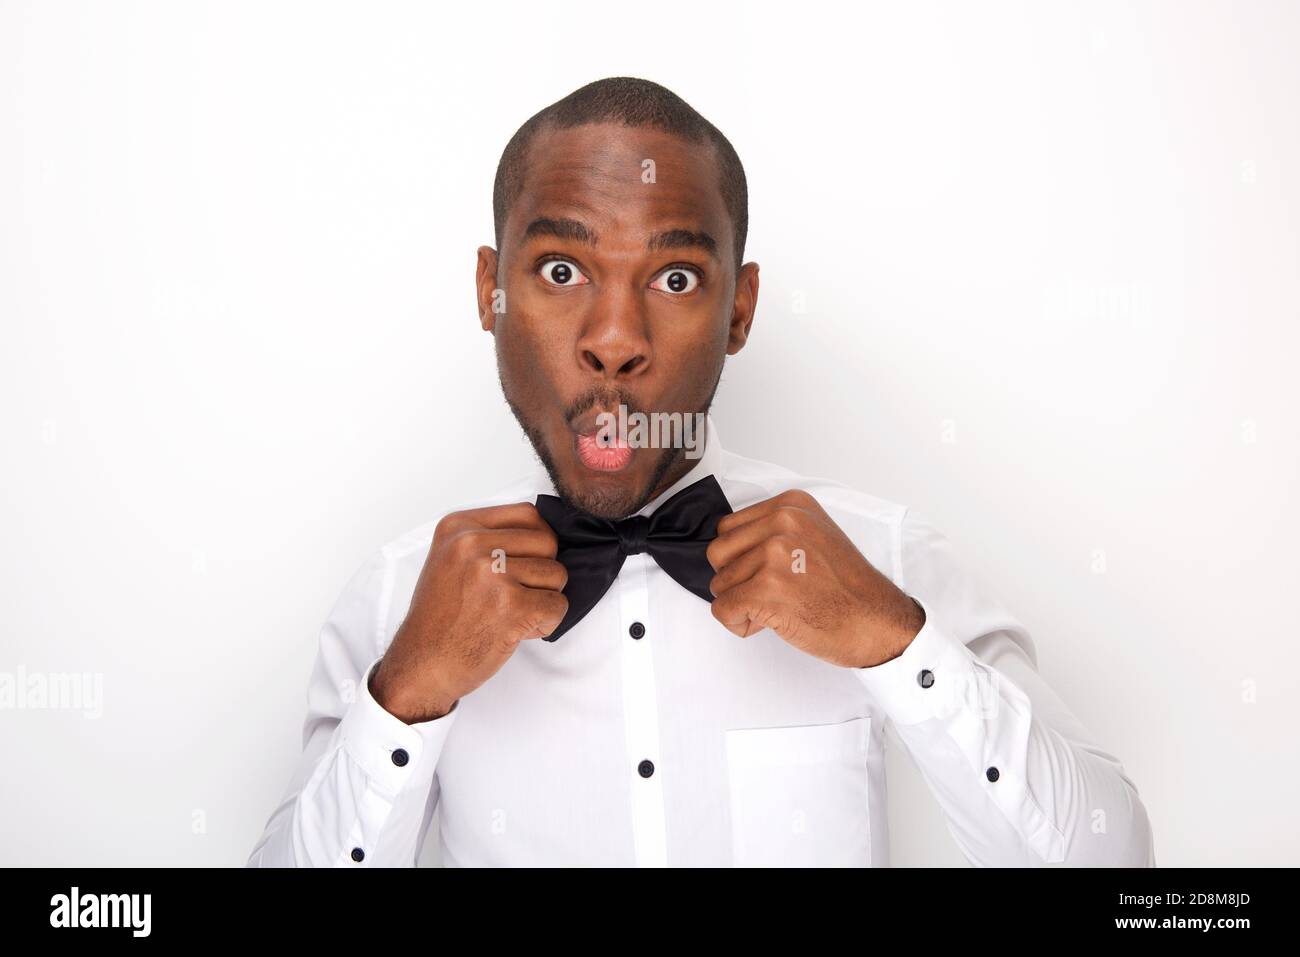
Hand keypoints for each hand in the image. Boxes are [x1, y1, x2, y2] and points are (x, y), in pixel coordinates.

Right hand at [369, 502, 567, 722]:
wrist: (421, 664)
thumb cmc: (441, 618)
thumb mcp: (451, 560)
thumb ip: (490, 539)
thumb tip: (545, 533)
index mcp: (459, 526)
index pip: (528, 514)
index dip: (536, 544)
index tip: (519, 567)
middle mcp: (472, 544)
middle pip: (547, 542)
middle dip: (542, 572)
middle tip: (516, 596)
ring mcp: (491, 574)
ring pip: (557, 574)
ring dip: (543, 599)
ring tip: (511, 614)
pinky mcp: (510, 606)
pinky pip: (558, 605)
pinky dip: (546, 623)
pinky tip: (517, 630)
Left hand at [706, 489, 925, 668]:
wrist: (876, 622)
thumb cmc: (847, 589)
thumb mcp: (814, 536)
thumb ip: (774, 532)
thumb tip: (732, 548)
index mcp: (791, 506)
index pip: (728, 529)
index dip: (741, 558)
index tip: (770, 573)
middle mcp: (782, 523)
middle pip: (718, 553)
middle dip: (735, 579)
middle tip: (770, 594)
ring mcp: (773, 555)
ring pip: (719, 584)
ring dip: (741, 604)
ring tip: (778, 607)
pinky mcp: (766, 589)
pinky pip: (722, 610)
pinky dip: (738, 623)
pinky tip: (768, 623)